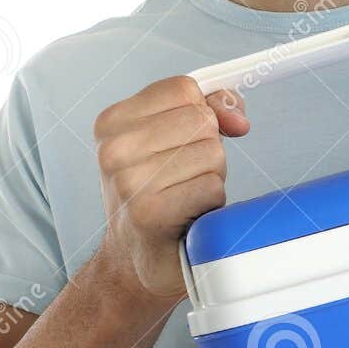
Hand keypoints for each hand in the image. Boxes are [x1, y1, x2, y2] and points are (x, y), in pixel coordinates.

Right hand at [91, 77, 248, 304]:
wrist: (137, 260)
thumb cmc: (158, 195)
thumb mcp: (170, 141)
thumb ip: (207, 109)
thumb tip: (236, 113)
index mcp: (112, 122)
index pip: (184, 88)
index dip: (205, 110)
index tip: (196, 137)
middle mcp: (114, 149)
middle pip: (201, 119)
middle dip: (207, 149)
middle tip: (183, 178)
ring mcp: (129, 182)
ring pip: (212, 153)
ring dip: (211, 178)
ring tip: (184, 198)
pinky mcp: (150, 214)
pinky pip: (212, 187)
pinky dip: (211, 203)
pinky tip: (188, 216)